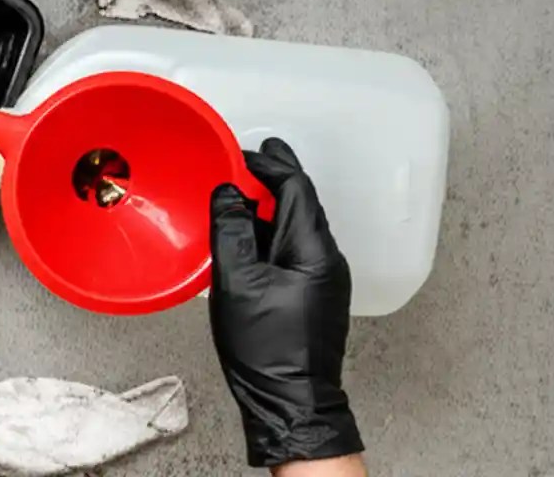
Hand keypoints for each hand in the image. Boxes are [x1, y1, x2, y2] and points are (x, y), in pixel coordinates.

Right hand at [209, 138, 363, 467]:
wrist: (290, 402)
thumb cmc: (267, 350)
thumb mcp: (236, 282)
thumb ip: (231, 231)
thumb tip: (228, 194)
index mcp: (312, 249)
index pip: (296, 187)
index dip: (269, 164)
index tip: (242, 151)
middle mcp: (325, 259)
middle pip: (301, 202)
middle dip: (275, 176)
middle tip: (254, 154)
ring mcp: (321, 278)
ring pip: (296, 225)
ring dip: (270, 203)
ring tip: (243, 188)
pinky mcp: (311, 294)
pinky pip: (293, 248)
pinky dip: (271, 230)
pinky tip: (248, 233)